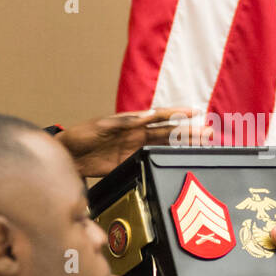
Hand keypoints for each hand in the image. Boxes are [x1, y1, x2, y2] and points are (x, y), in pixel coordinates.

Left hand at [56, 108, 209, 177]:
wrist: (66, 155)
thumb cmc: (80, 135)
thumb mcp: (100, 126)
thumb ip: (122, 122)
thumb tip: (144, 116)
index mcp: (131, 122)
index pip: (159, 116)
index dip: (177, 114)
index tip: (196, 112)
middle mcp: (137, 134)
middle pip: (168, 132)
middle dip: (189, 132)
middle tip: (209, 133)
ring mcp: (135, 148)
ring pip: (165, 146)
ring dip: (183, 145)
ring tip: (203, 145)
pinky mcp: (129, 163)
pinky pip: (152, 160)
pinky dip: (166, 160)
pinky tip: (179, 160)